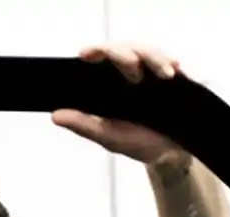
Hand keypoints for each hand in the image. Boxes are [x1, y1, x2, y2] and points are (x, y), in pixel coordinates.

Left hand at [52, 43, 189, 167]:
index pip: (100, 57)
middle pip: (124, 48)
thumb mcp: (108, 136)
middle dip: (126, 54)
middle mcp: (129, 73)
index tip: (86, 55)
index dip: (94, 51)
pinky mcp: (173, 76)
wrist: (171, 155)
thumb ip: (84, 125)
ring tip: (165, 74)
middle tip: (134, 71)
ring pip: (148, 51)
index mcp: (110, 83)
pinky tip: (174, 71)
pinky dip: (170, 63)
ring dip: (155, 58)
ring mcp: (151, 73)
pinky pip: (170, 61)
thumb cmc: (137, 142)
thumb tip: (55, 116)